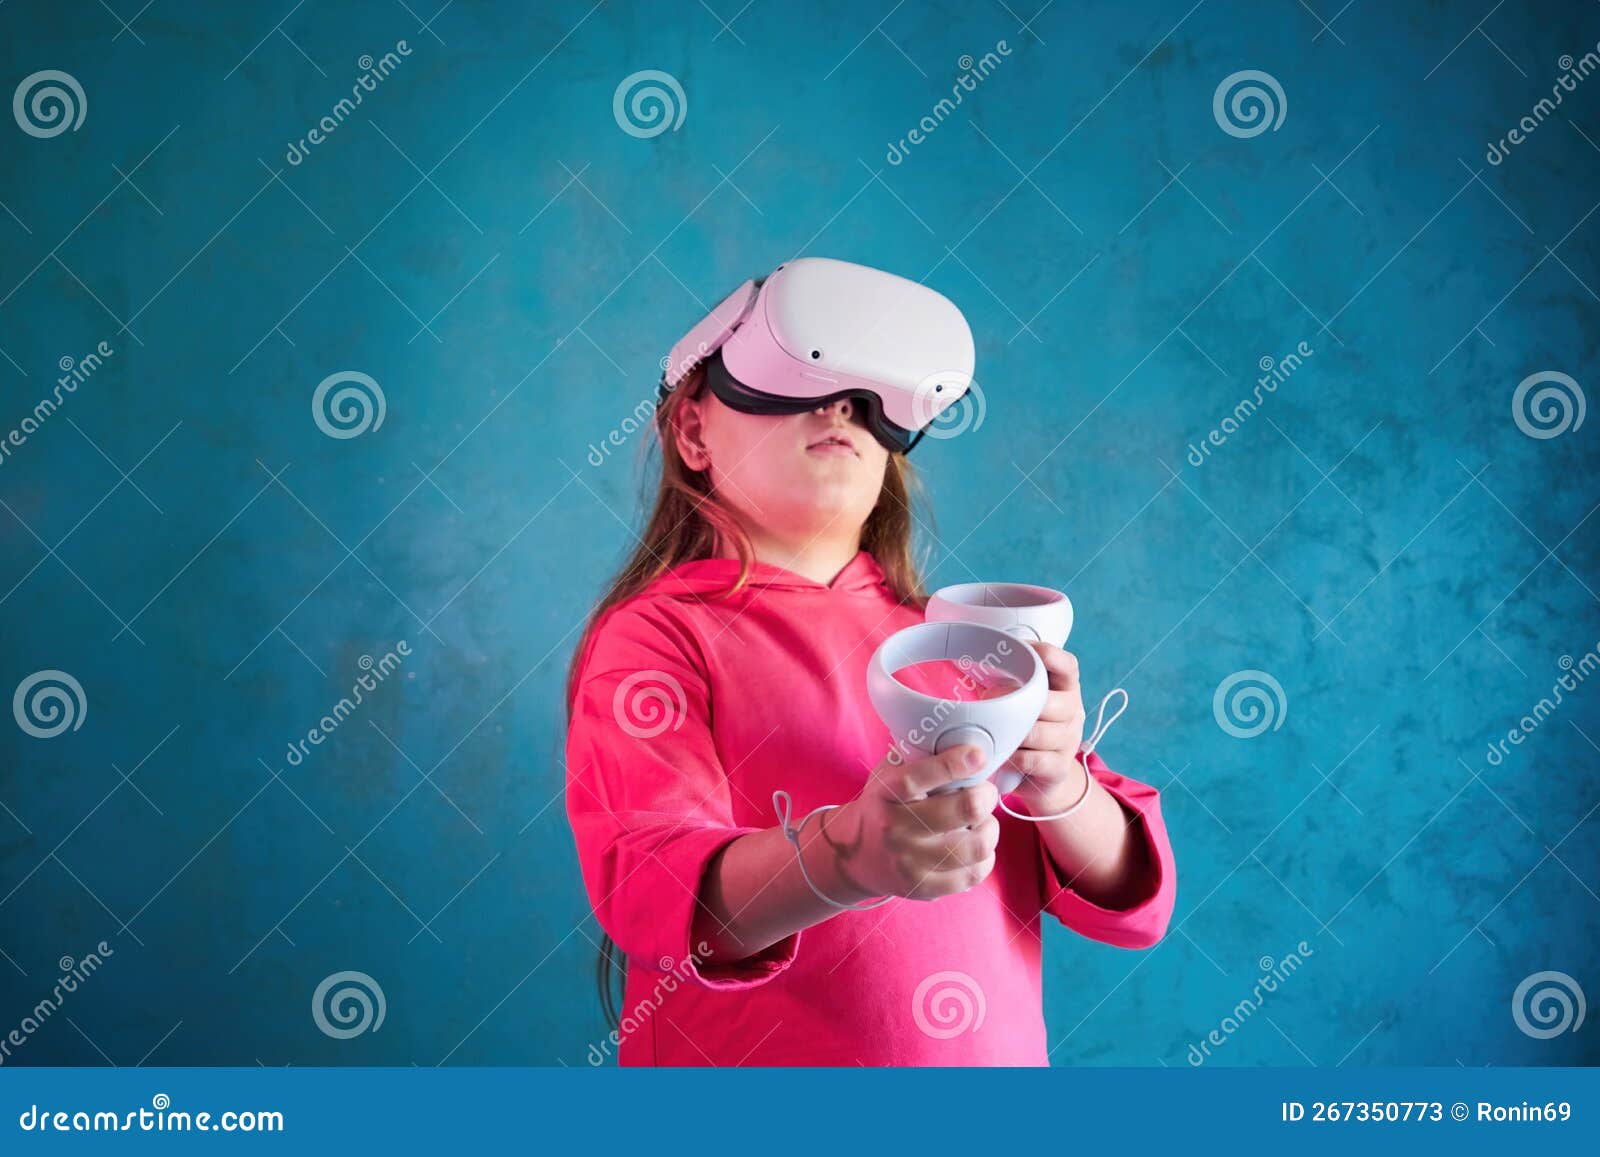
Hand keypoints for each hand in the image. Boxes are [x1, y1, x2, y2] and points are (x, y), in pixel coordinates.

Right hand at [813, 744, 1001, 901]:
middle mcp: (895, 829)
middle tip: (986, 792)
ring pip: (976, 845)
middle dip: (986, 795)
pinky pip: (974, 874)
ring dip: (990, 828)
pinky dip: (985, 857)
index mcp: (885, 794)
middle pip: (962, 810)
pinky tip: (976, 846)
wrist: (857, 855)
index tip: (978, 754)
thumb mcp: (889, 775)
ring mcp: (909, 862)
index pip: (917, 778)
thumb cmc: (885, 805)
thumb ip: (918, 758)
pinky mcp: (924, 888)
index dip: (953, 764)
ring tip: (983, 822)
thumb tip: (964, 738)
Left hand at [1001, 642, 1090, 814]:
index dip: (1050, 656)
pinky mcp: (1060, 767)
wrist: (1042, 773)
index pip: (1068, 666)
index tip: (1026, 650)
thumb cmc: (1026, 725)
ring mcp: (1070, 740)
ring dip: (1013, 734)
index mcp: (1066, 688)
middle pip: (1050, 703)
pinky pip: (1035, 760)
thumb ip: (1010, 679)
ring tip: (993, 733)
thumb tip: (973, 660)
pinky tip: (1002, 755)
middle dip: (1019, 705)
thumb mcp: (1021, 698)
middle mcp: (1073, 711)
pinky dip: (1014, 758)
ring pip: (1040, 734)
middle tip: (991, 703)